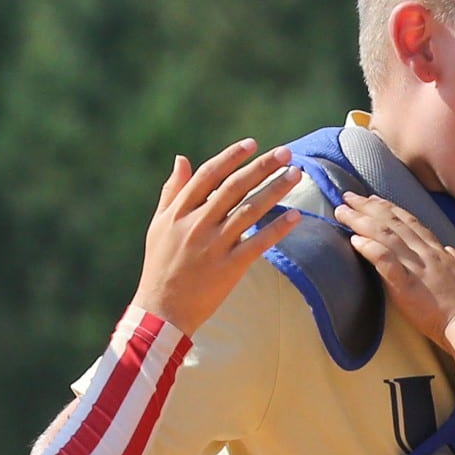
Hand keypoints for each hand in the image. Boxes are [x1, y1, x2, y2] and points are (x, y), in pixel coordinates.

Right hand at [134, 140, 302, 332]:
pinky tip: (295, 216)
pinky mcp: (228, 269)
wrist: (162, 310)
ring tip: (295, 174)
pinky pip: (257, 244)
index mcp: (179, 211)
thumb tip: (182, 159)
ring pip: (249, 211)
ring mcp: (214, 246)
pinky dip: (276, 229)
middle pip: (234, 188)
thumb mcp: (159, 225)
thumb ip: (172, 191)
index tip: (251, 144)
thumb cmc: (160, 265)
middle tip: (286, 152)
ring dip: (275, 190)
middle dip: (262, 167)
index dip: (231, 157)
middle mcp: (197, 224)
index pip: (209, 175)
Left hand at [335, 194, 454, 345]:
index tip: (375, 199)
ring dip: (361, 221)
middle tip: (348, 196)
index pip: (411, 224)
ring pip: (385, 236)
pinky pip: (385, 262)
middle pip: (393, 223)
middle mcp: (426, 254)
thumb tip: (451, 251)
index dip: (391, 209)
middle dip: (369, 207)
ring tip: (341, 211)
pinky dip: (369, 248)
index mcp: (439, 253)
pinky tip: (354, 239)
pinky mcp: (407, 287)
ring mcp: (416, 268)